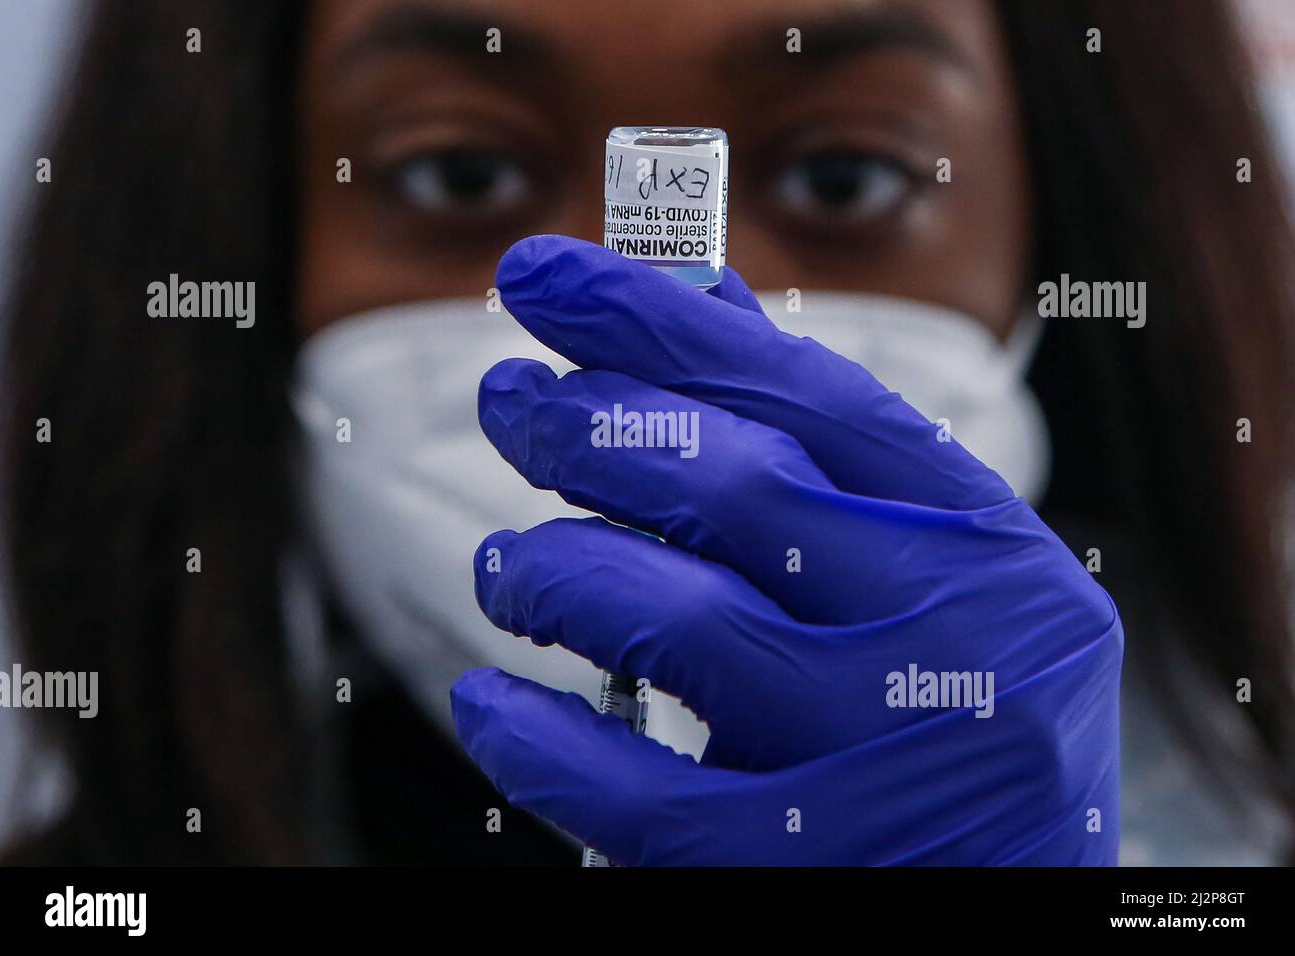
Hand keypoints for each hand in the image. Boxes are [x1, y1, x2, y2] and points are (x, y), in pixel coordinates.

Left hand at [451, 235, 1122, 864]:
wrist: (1014, 906)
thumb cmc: (957, 721)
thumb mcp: (930, 575)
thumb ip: (824, 451)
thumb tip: (700, 302)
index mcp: (988, 546)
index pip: (809, 394)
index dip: (659, 322)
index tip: (542, 276)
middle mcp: (961, 639)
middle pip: (736, 485)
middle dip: (589, 426)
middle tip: (509, 403)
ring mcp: (892, 761)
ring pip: (680, 623)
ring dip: (557, 572)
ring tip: (507, 563)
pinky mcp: (817, 869)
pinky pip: (647, 798)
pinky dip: (545, 745)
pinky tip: (493, 707)